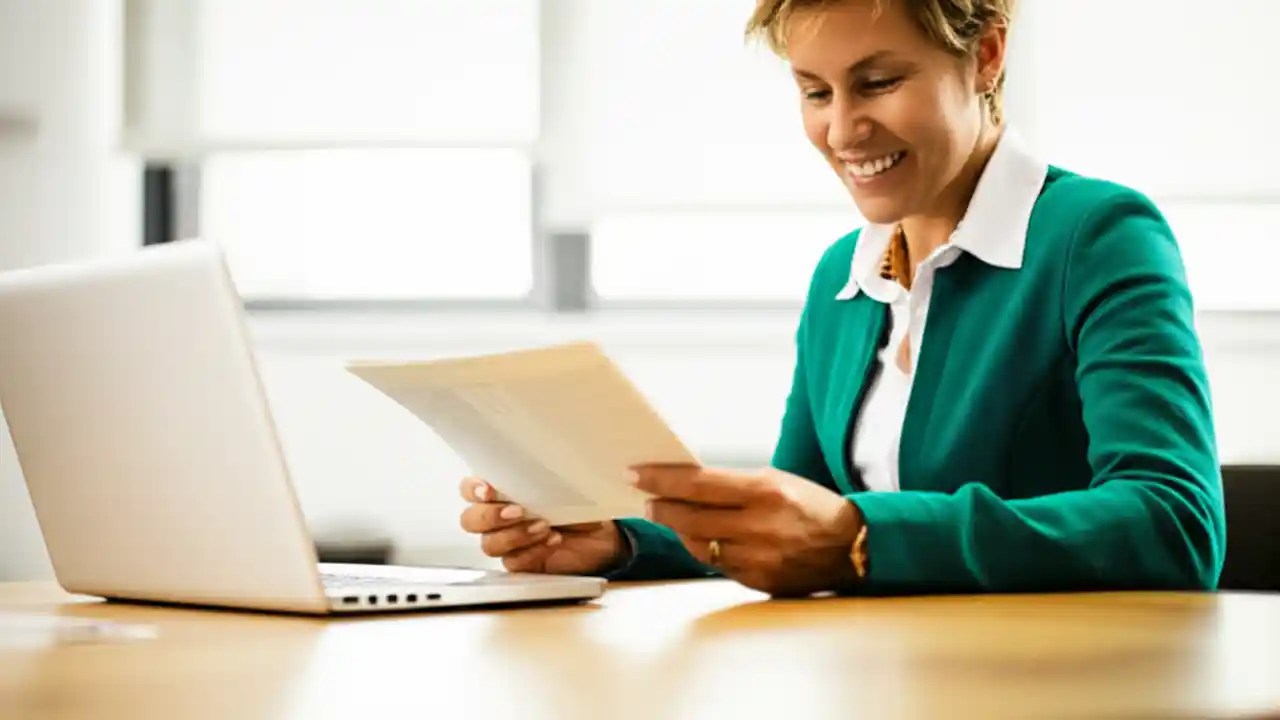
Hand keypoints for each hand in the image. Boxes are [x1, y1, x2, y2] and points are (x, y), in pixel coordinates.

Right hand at [458, 477, 628, 574]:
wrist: (600, 534)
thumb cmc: (577, 501)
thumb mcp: (561, 482)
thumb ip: (538, 476)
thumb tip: (532, 467)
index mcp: (501, 489)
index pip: (469, 489)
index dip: (472, 490)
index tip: (488, 491)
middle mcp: (497, 516)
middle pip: (471, 520)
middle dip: (491, 516)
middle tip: (517, 511)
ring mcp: (507, 540)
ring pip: (490, 544)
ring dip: (515, 535)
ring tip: (544, 526)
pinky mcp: (520, 562)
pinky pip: (513, 562)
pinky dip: (532, 552)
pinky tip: (551, 541)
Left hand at [632, 465, 862, 596]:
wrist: (849, 546)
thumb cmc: (809, 505)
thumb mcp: (775, 480)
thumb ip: (731, 484)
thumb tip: (684, 484)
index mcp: (764, 491)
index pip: (697, 484)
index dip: (661, 479)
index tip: (636, 473)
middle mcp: (759, 526)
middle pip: (689, 517)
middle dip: (661, 507)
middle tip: (647, 498)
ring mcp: (757, 558)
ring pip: (697, 544)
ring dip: (678, 529)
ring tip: (670, 516)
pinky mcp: (757, 581)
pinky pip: (716, 564)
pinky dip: (703, 549)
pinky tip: (698, 537)